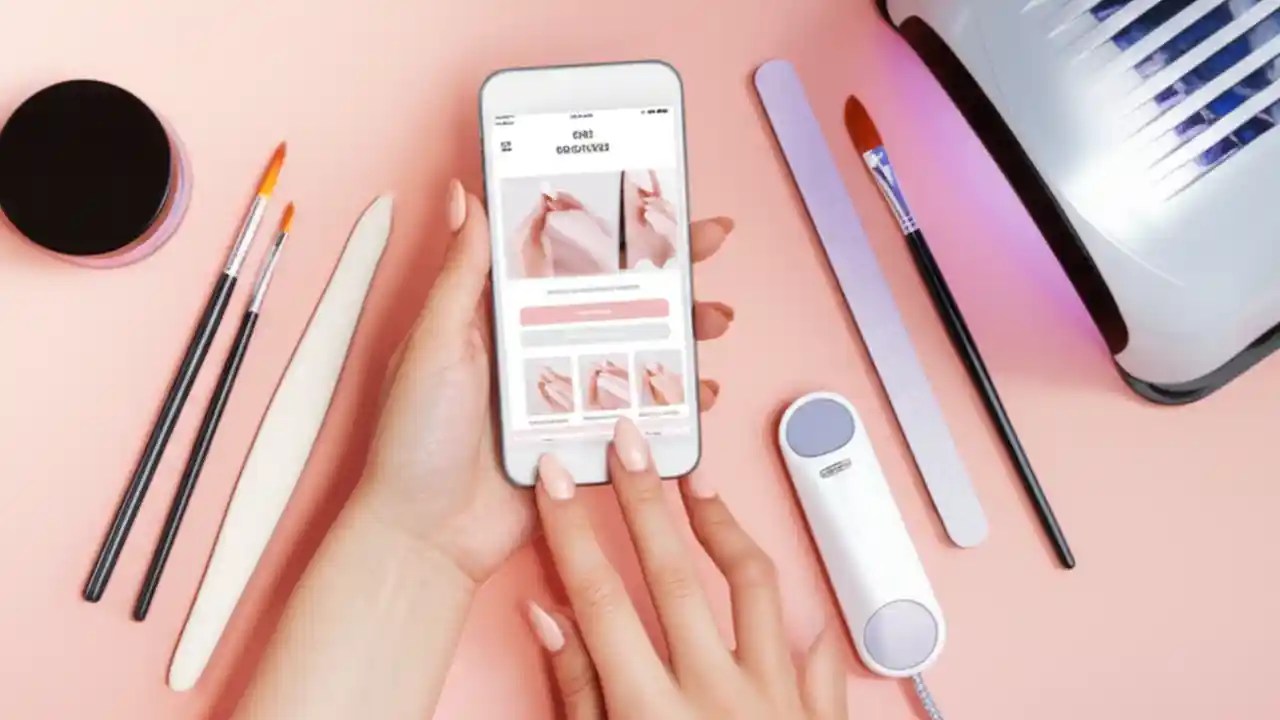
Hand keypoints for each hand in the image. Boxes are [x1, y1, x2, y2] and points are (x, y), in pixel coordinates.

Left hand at [355, 179, 737, 585]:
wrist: (427, 537)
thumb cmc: (414, 440)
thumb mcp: (434, 343)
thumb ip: (461, 274)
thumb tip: (466, 196)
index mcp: (502, 315)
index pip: (565, 253)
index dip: (609, 223)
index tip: (653, 194)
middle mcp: (539, 348)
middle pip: (614, 295)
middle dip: (668, 268)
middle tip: (708, 242)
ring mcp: (566, 394)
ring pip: (637, 348)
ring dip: (682, 329)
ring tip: (714, 318)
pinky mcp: (584, 439)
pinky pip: (639, 409)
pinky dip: (675, 398)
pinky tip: (699, 391)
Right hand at [525, 419, 847, 719]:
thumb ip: (581, 695)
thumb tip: (551, 616)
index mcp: (652, 713)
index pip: (602, 599)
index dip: (572, 531)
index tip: (554, 476)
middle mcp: (718, 696)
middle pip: (675, 574)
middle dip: (645, 499)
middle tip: (629, 439)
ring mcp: (776, 701)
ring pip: (755, 587)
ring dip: (723, 526)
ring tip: (700, 484)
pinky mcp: (818, 718)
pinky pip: (819, 654)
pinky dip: (808, 625)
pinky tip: (800, 603)